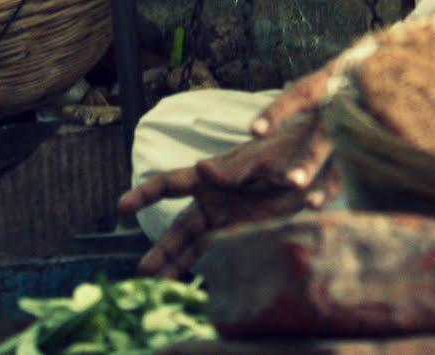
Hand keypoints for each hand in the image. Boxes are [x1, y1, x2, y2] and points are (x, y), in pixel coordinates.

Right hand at [117, 110, 339, 278]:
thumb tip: (202, 169)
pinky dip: (199, 267)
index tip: (122, 206)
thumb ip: (233, 168)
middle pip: (178, 227)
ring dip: (175, 263)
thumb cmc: (283, 151)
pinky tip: (186, 282)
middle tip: (142, 272)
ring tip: (155, 285)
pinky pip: (214, 252)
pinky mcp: (241, 231)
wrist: (312, 165)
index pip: (170, 184)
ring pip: (192, 244)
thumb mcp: (260, 158)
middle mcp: (211, 198)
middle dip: (160, 249)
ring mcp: (224, 217)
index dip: (145, 194)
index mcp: (209, 175)